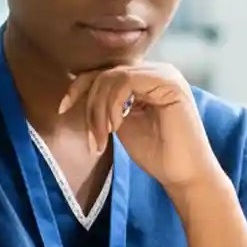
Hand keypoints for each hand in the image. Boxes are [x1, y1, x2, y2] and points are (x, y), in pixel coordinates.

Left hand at [58, 63, 220, 189]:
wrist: (184, 175)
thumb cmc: (157, 154)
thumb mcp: (122, 123)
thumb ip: (108, 104)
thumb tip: (81, 90)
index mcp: (147, 79)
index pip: (105, 72)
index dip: (80, 87)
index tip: (62, 109)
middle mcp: (157, 71)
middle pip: (106, 73)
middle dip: (90, 106)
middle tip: (93, 140)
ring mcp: (165, 74)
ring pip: (113, 77)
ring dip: (99, 109)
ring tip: (103, 138)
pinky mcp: (170, 82)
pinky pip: (126, 81)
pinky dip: (112, 104)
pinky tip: (116, 127)